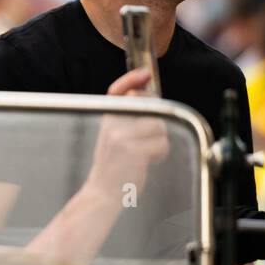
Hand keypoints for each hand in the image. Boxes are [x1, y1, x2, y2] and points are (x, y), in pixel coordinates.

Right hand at [85, 68, 168, 198]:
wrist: (102, 192)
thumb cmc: (114, 164)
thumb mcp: (114, 135)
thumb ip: (127, 116)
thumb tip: (146, 94)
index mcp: (107, 118)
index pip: (117, 90)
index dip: (131, 79)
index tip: (145, 73)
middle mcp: (112, 124)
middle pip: (148, 104)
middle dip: (157, 117)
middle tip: (150, 133)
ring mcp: (122, 137)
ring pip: (158, 125)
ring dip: (160, 139)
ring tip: (147, 152)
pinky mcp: (134, 151)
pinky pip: (161, 143)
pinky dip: (161, 153)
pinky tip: (148, 160)